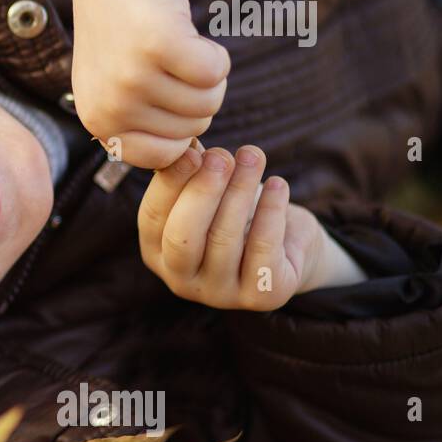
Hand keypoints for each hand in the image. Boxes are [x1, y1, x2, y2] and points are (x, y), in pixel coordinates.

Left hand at [70, 0, 230, 168]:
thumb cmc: (123, 30)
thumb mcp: (117, 89)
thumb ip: (143, 129)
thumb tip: (192, 164)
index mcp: (99, 124)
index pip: (168, 157)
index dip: (181, 124)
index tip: (166, 93)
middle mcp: (110, 108)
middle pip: (195, 125)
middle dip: (195, 92)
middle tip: (165, 58)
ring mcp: (131, 77)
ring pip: (209, 99)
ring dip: (204, 70)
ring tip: (171, 43)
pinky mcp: (157, 45)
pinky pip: (216, 71)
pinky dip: (213, 51)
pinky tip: (184, 32)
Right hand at [137, 143, 362, 310]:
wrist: (289, 248)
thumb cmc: (239, 214)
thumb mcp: (210, 193)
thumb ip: (193, 173)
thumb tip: (185, 144)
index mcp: (157, 252)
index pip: (152, 218)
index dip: (170, 183)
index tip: (192, 151)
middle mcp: (180, 279)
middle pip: (182, 236)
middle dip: (202, 191)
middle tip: (221, 157)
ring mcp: (219, 294)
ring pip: (225, 239)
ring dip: (240, 191)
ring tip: (253, 156)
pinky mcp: (261, 297)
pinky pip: (263, 248)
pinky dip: (271, 210)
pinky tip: (278, 184)